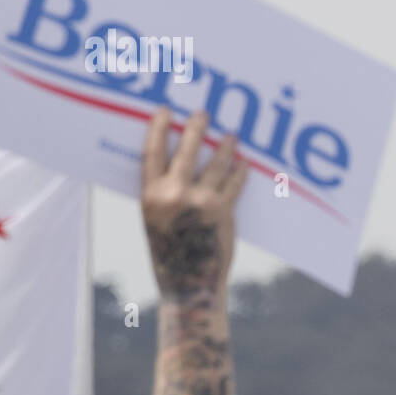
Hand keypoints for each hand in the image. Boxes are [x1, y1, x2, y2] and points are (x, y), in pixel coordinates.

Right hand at [141, 108, 245, 298]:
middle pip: (187, 150)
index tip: (165, 111)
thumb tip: (178, 167)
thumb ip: (162, 195)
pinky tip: (245, 162)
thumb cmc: (171, 253)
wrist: (189, 283)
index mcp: (150, 196)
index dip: (158, 129)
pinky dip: (241, 171)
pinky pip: (234, 183)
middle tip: (203, 114)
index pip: (152, 153)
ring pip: (216, 163)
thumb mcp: (155, 221)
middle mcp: (174, 195)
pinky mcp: (223, 210)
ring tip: (232, 135)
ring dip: (226, 146)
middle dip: (196, 129)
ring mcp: (200, 201)